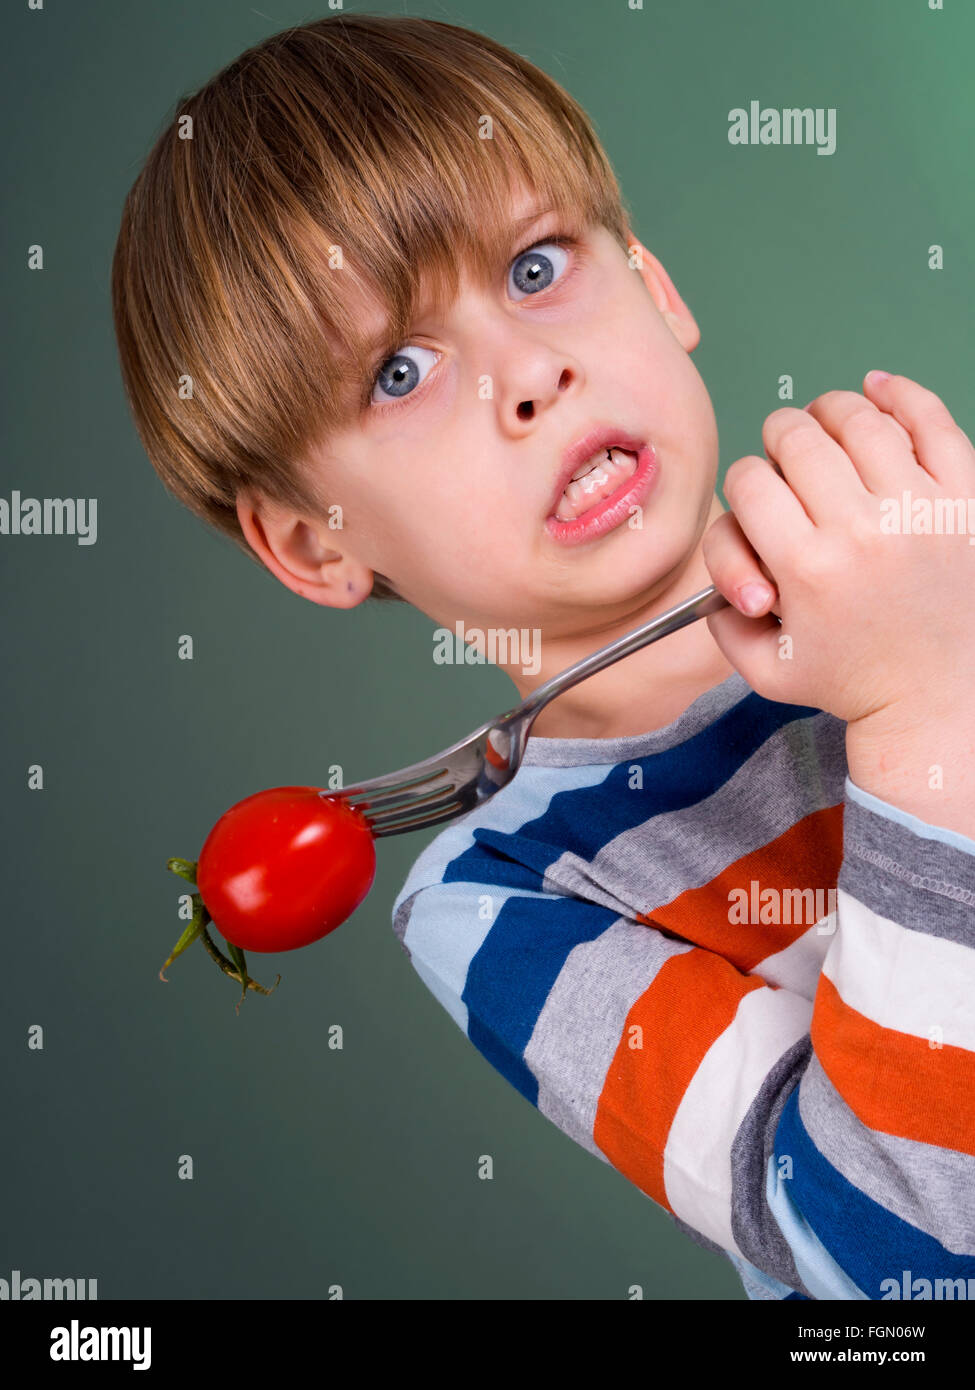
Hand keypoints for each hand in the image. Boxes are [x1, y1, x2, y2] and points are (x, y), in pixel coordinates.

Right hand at [702, 372, 974, 729]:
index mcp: (806, 570)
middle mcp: (862, 532)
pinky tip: (878, 390)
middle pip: (796, 437)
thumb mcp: (762, 670)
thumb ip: (719, 616)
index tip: (758, 500)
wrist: (939, 697)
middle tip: (787, 461)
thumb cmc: (854, 680)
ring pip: (857, 418)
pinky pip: (931, 419)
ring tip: (826, 426)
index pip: (748, 481)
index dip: (743, 483)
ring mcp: (919, 510)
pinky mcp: (963, 500)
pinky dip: (900, 394)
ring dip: (829, 412)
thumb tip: (725, 557)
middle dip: (779, 441)